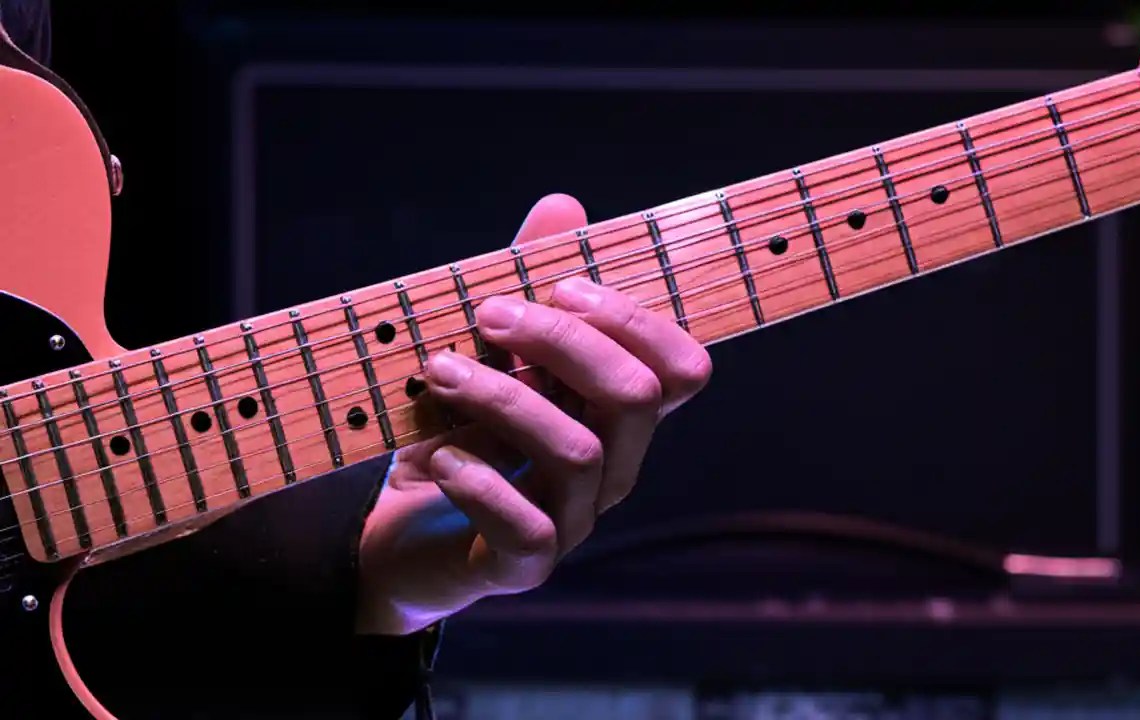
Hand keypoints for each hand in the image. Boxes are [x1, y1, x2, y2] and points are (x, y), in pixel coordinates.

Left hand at [354, 194, 712, 634]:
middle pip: (634, 397)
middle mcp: (613, 465)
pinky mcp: (523, 564)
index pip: (682, 367)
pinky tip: (435, 454)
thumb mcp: (486, 351)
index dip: (635, 318)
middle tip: (488, 314)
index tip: (560, 286)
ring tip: (436, 371)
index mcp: (617, 412)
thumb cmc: (456, 429)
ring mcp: (573, 519)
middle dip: (561, 341)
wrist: (398, 528)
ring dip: (503, 398)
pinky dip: (478, 480)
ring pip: (578, 451)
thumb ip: (527, 282)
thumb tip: (564, 205)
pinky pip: (526, 527)